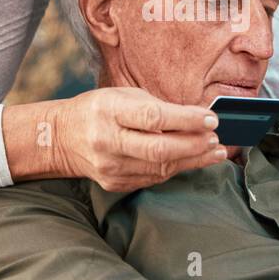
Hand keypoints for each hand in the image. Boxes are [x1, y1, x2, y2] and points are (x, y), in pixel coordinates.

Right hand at [43, 87, 226, 192]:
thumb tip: (199, 118)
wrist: (63, 138)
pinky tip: (193, 160)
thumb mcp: (124, 96)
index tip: (211, 119)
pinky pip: (153, 177)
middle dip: (194, 145)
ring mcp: (110, 166)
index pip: (154, 117)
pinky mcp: (115, 183)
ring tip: (215, 151)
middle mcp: (107, 140)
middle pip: (159, 148)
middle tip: (216, 139)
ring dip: (193, 159)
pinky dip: (176, 168)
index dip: (186, 120)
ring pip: (160, 167)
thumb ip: (159, 107)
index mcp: (109, 111)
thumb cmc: (99, 110)